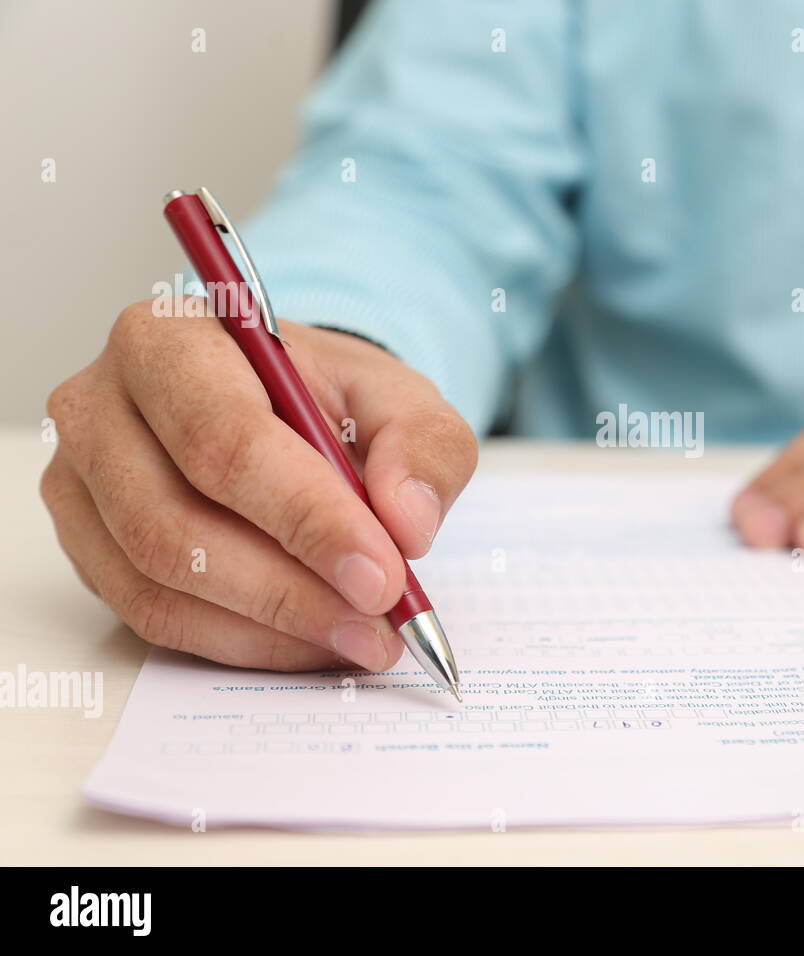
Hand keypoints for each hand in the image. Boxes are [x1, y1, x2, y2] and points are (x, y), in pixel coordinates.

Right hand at [41, 301, 476, 670]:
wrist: (280, 406)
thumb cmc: (327, 397)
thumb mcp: (399, 398)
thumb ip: (422, 445)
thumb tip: (407, 522)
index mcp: (171, 339)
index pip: (226, 441)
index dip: (307, 518)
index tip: (382, 575)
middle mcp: (100, 407)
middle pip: (176, 521)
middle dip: (292, 588)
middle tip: (378, 621)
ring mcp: (78, 483)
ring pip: (160, 581)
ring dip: (271, 626)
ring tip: (360, 636)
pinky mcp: (85, 547)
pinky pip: (153, 617)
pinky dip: (243, 642)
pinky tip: (311, 639)